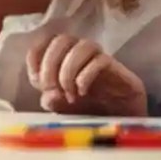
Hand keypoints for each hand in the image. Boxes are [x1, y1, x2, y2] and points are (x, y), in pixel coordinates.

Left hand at [27, 35, 146, 116]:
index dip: (37, 57)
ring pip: (83, 45)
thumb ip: (52, 101)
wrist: (124, 120)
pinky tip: (82, 92)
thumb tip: (47, 96)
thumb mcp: (64, 109)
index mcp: (65, 57)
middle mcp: (82, 53)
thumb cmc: (90, 109)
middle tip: (51, 88)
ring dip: (68, 70)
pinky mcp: (117, 69)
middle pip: (62, 39)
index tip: (36, 80)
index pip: (46, 41)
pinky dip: (86, 76)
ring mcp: (100, 59)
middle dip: (51, 64)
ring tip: (69, 94)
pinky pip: (101, 60)